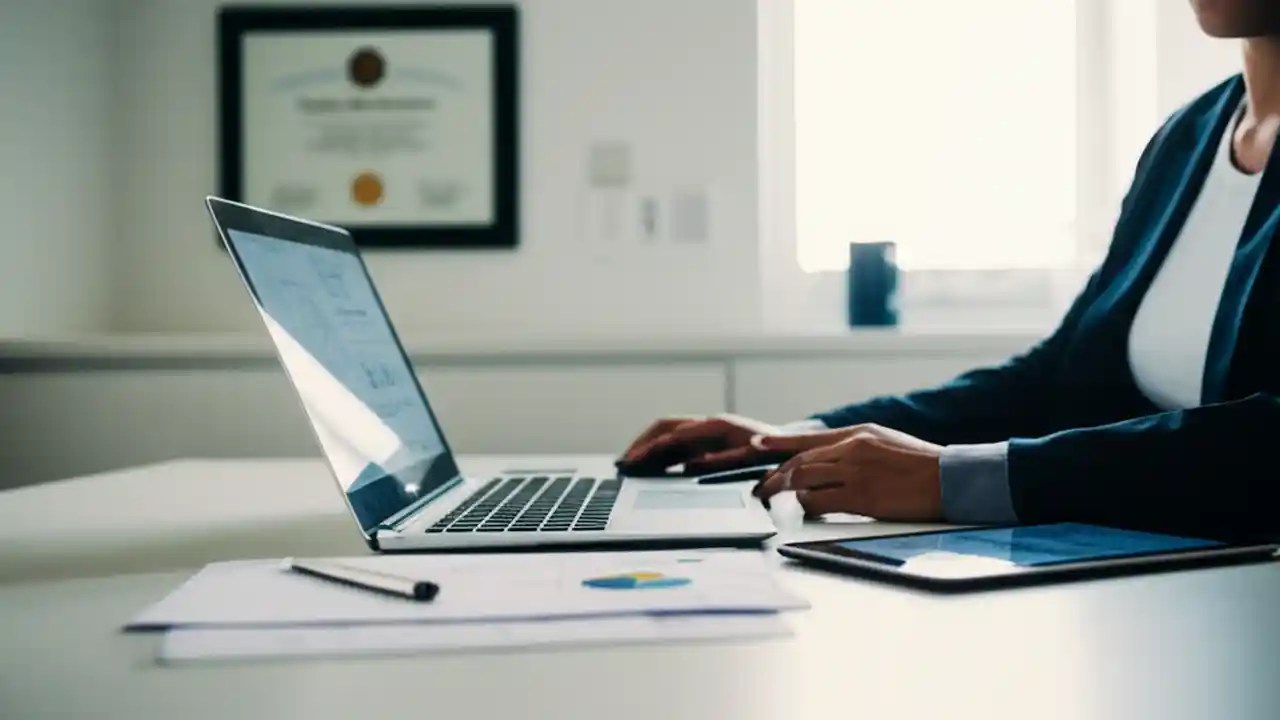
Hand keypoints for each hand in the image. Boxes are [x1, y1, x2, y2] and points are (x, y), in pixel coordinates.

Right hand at [617, 414, 792, 473]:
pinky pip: (679, 445)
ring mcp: (709, 432)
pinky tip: (651, 469)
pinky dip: (661, 454)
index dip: (651, 449)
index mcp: (718, 426)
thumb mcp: (754, 459)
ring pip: (669, 434)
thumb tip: (690, 465)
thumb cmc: (777, 455)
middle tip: (623, 464)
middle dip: (641, 444)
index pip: (674, 435)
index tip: (632, 462)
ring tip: (629, 466)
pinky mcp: (710, 442)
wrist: (794, 449)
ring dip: (648, 448)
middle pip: (665, 428)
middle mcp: (710, 424)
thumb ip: (724, 461)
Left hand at [751, 424, 943, 520]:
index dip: (779, 442)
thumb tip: (831, 460)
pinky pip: (820, 502)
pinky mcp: (860, 497)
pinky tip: (807, 513)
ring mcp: (855, 472)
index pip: (809, 437)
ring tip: (777, 501)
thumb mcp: (887, 442)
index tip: (756, 445)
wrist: (952, 478)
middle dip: (776, 476)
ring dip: (787, 492)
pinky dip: (808, 508)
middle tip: (762, 488)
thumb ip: (857, 448)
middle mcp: (853, 448)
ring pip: (804, 480)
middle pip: (800, 461)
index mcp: (859, 433)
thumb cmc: (923, 465)